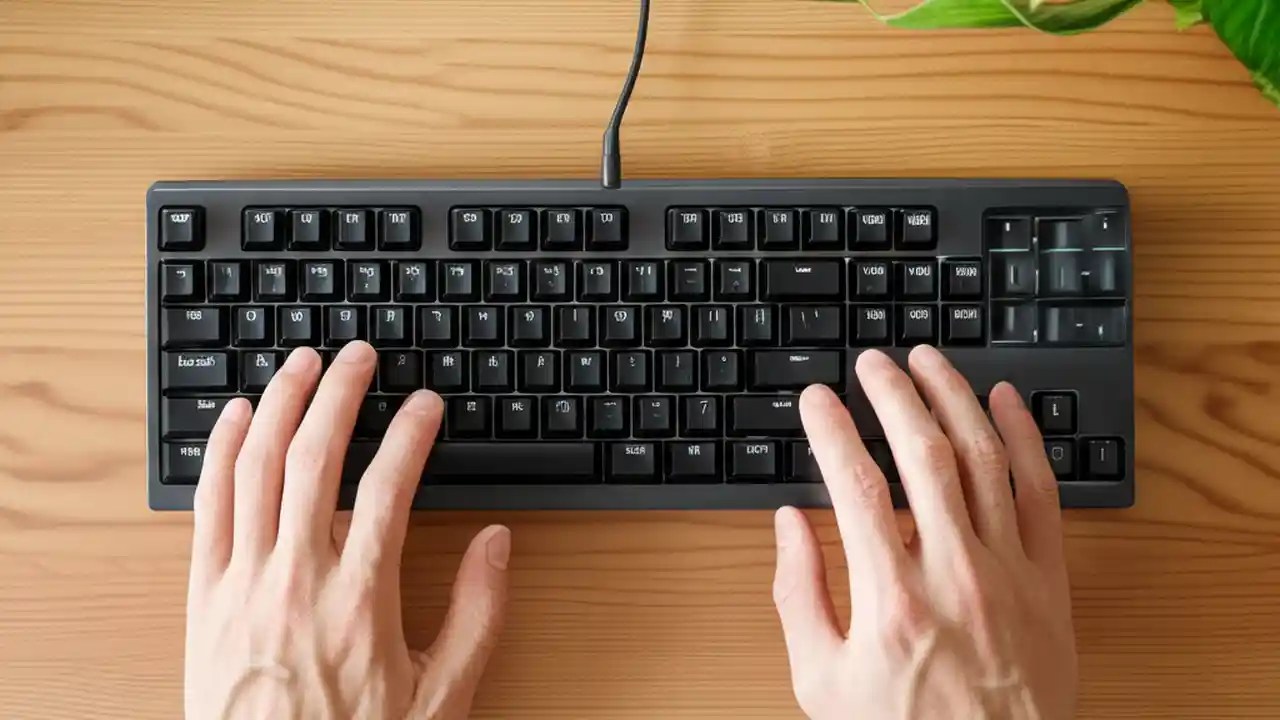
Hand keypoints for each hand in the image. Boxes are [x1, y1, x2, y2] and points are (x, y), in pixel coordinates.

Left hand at [185, 342, 509, 719]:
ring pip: (256, 467)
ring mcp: (242, 582)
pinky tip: (238, 415)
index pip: (388, 488)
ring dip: (281, 404)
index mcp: (360, 600)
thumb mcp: (440, 697)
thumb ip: (476, 615)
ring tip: (302, 364)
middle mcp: (296, 579)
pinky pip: (207, 505)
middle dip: (340, 393)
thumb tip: (496, 545)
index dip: (410, 434)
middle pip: (315, 457)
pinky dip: (221, 450)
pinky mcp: (202, 595)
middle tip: (359, 356)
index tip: (425, 405)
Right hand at [774, 346, 1075, 719]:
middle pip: (922, 454)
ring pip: (983, 459)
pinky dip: (1025, 438)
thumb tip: (789, 526)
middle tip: (872, 363)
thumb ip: (798, 596)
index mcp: (890, 599)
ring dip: (953, 398)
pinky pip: (1043, 492)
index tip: (816, 399)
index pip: (854, 483)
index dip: (830, 427)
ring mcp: (1008, 573)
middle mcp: (953, 574)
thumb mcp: (821, 681)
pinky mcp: (1049, 581)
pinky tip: (1003, 401)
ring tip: (927, 362)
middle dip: (892, 394)